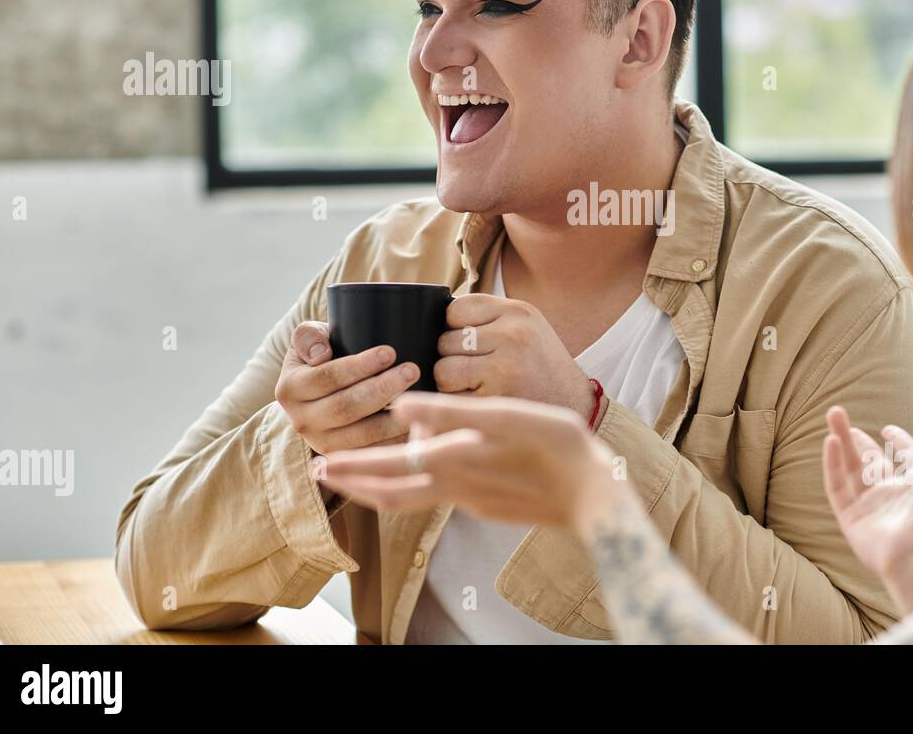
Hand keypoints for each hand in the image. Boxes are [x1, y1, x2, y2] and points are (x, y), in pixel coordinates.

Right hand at [274, 321, 420, 497]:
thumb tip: (321, 353)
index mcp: (290, 389)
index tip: (390, 352)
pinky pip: (372, 454)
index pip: (328, 377)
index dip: (359, 366)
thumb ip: (308, 336)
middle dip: (381, 389)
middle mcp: (301, 421)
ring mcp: (321, 444)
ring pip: (360, 435)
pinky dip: (395, 442)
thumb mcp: (309, 340)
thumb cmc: (323, 358)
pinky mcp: (342, 459)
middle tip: (411, 370)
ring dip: (392, 417)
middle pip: (345, 407)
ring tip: (420, 398)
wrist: (317, 395)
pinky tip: (419, 425)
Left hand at [320, 392, 620, 531]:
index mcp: (453, 465)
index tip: (319, 463)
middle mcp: (456, 489)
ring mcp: (473, 500)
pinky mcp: (491, 504)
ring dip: (382, 486)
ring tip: (363, 475)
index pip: (387, 472)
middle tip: (323, 474)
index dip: (351, 469)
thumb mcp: (500, 418)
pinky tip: (428, 468)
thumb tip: (398, 408)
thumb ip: (448, 414)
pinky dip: (418, 484)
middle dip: (355, 484)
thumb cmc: (552, 445)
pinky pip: (442, 494)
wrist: (593, 491)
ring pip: (415, 497)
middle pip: (391, 494)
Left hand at [435, 294, 596, 419]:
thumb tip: (430, 323)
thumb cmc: (540, 364)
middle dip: (452, 358)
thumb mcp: (525, 326)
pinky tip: (481, 403)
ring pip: (444, 371)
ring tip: (478, 386)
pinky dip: (458, 405)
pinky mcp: (497, 402)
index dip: (453, 328)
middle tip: (478, 370)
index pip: (454, 309)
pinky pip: (452, 400)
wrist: (576, 403)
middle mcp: (512, 335)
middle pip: (445, 342)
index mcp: (517, 311)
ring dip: (451, 383)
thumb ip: (485, 319)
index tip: (470, 343)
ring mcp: (504, 369)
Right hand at [821, 405, 912, 613]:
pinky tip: (830, 442)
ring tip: (833, 416)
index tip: (888, 429)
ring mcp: (871, 507)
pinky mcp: (852, 519)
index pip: (908, 458)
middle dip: (857, 439)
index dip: (900, 441)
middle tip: (842, 416)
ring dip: (841, 441)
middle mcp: (894, 495)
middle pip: (871, 461)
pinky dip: (832, 465)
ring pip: (850, 469)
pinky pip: (837, 488)